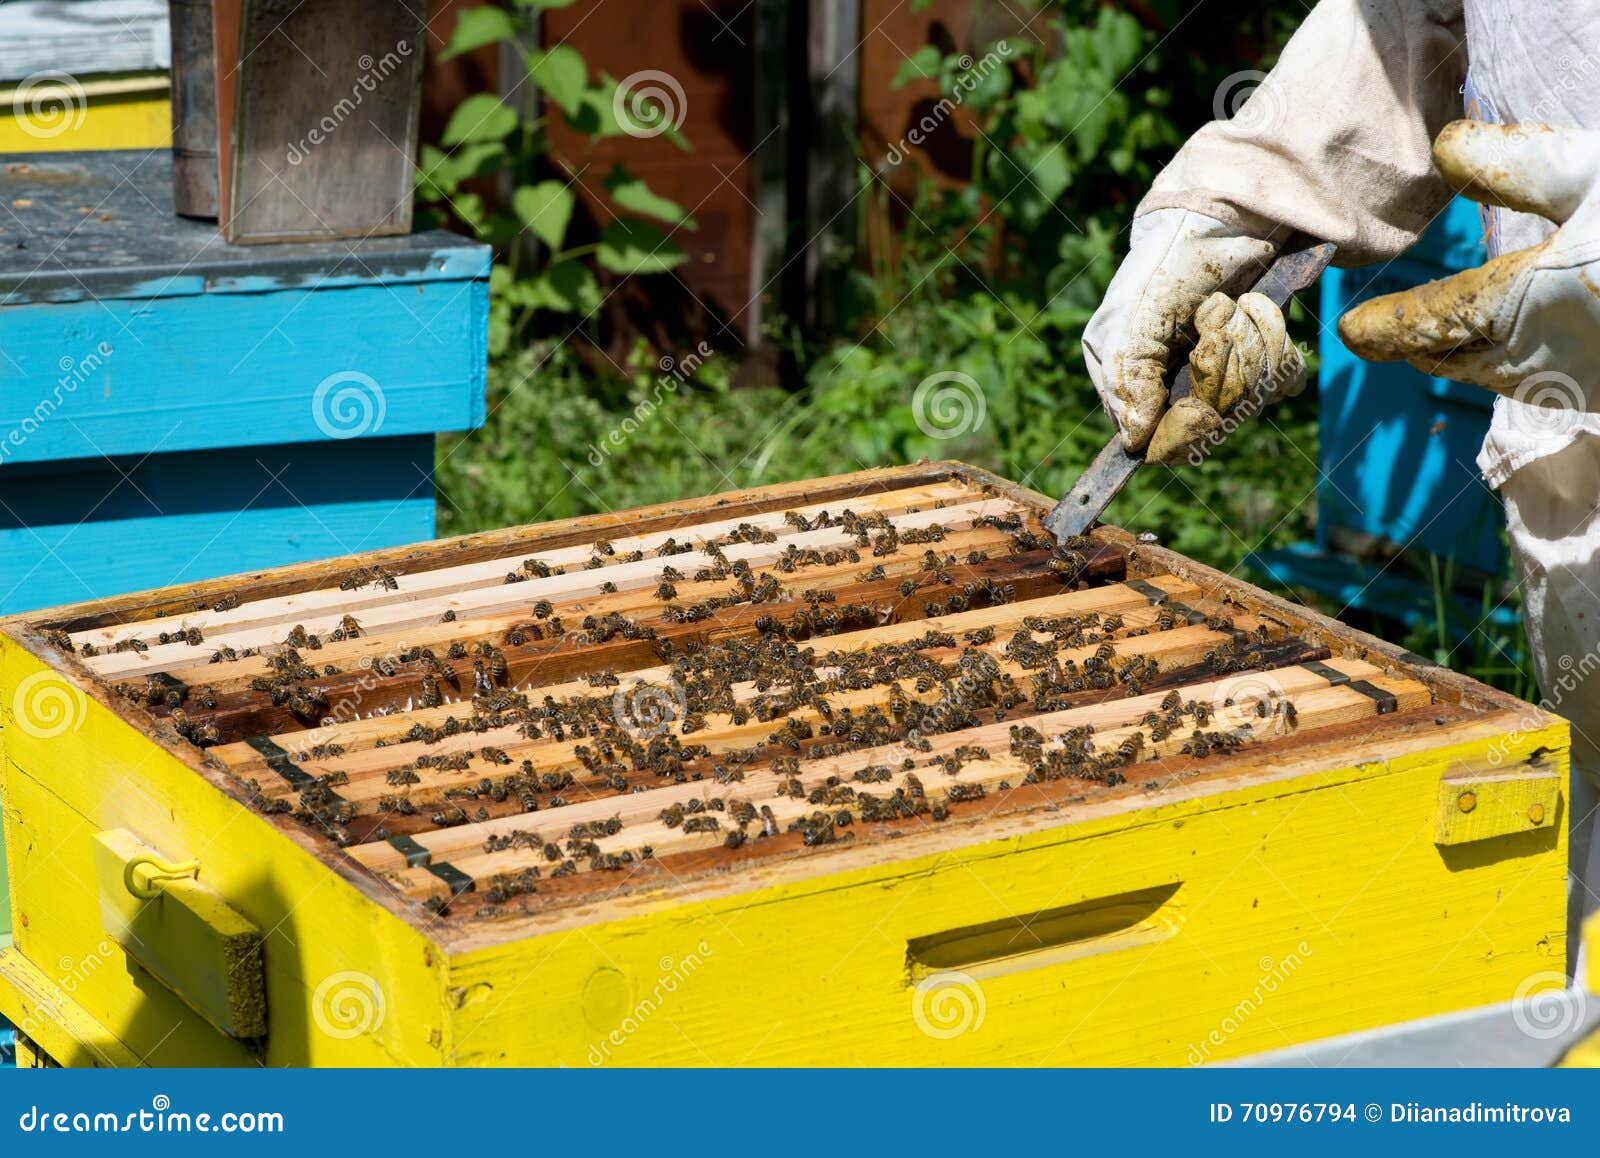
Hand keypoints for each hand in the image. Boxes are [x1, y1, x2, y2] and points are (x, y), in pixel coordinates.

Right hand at [1084, 209, 1304, 463]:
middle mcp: (1180, 393)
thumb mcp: (1131, 321)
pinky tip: (1258, 309)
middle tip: (1211, 321)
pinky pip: (1284, 380)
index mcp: (1136, 390)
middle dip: (1220, 368)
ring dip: (1248, 343)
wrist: (1218, 222)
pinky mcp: (1264, 362)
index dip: (1184, 428)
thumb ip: (1128, 379)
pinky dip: (1277, 341)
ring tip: (1233, 304)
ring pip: (1251, 401)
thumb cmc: (1162, 270)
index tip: (1197, 402)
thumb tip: (1134, 441)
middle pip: (1214, 424)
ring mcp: (1224, 380)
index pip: (1162, 443)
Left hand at [1339, 121, 1599, 406]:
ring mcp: (1582, 389)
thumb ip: (1515, 163)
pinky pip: (1545, 386)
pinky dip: (1521, 366)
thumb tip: (1445, 149)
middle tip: (1388, 336)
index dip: (1386, 331)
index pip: (1429, 325)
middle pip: (1456, 362)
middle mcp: (1546, 360)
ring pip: (1498, 379)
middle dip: (1421, 348)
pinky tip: (1526, 341)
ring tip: (1440, 341)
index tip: (1352, 333)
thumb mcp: (1596, 174)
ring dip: (1467, 359)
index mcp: (1531, 302)